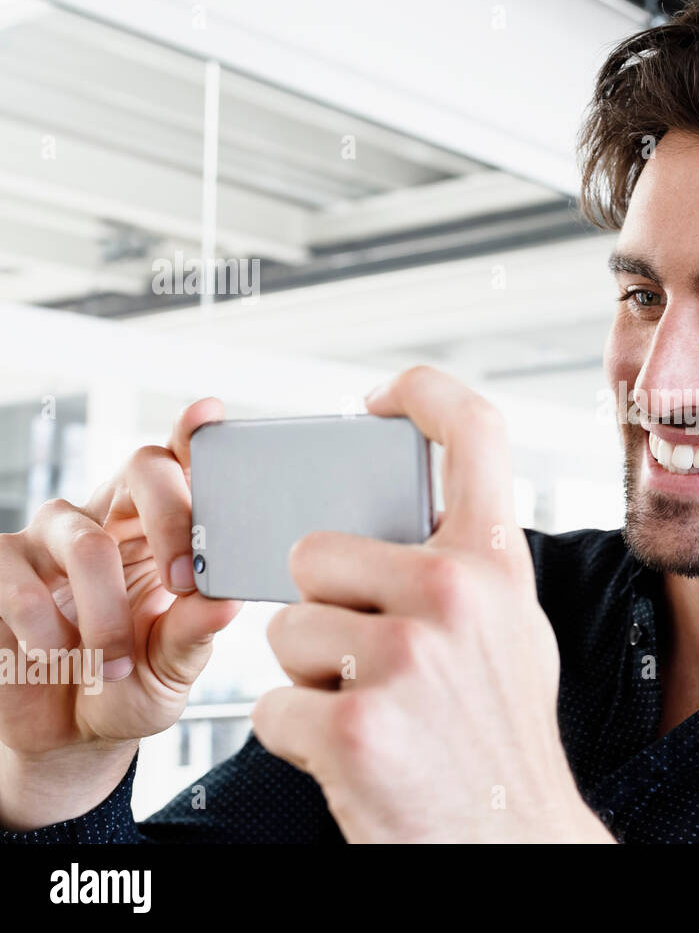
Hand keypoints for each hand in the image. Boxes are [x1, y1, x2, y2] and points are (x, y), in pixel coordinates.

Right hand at [0, 399, 242, 830]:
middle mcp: (110, 518)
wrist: (67, 736)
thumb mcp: (173, 669)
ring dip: (107, 614)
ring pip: (87, 541)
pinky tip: (58, 657)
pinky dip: (48, 631)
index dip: (192, 434)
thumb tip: (226, 603)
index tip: (209, 414)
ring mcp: (50, 539)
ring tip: (114, 664)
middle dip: (173, 520)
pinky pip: (21, 581)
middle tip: (187, 582)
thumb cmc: (131, 687)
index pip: (180, 464)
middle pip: (141, 468)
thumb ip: (195, 633)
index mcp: (163, 529)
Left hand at [251, 366, 611, 842]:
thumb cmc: (500, 735)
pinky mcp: (353, 726)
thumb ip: (466, 564)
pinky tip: (351, 750)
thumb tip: (403, 511)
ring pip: (284, 629)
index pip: (471, 430)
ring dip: (307, 676)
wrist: (513, 838)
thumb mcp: (514, 630)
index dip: (419, 393)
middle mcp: (454, 594)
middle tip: (367, 657)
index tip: (378, 402)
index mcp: (495, 562)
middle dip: (321, 605)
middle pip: (315, 549)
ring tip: (369, 710)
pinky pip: (270, 703)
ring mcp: (403, 658)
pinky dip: (296, 735)